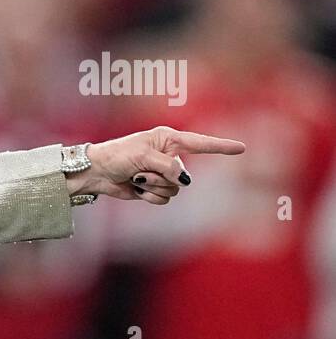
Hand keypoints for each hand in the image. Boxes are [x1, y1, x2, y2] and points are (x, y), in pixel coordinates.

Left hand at [67, 126, 245, 204]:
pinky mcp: (155, 188)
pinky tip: (136, 188)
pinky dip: (150, 196)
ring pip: (174, 189)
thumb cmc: (118, 156)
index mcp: (169, 139)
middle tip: (140, 171)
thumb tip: (184, 180)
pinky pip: (164, 199)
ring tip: (136, 178)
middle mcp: (169, 155)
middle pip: (183, 175)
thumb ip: (168, 166)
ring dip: (153, 186)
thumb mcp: (144, 156)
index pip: (201, 143)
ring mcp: (162, 173)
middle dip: (161, 177)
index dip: (221, 146)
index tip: (241, 148)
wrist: (97, 173)